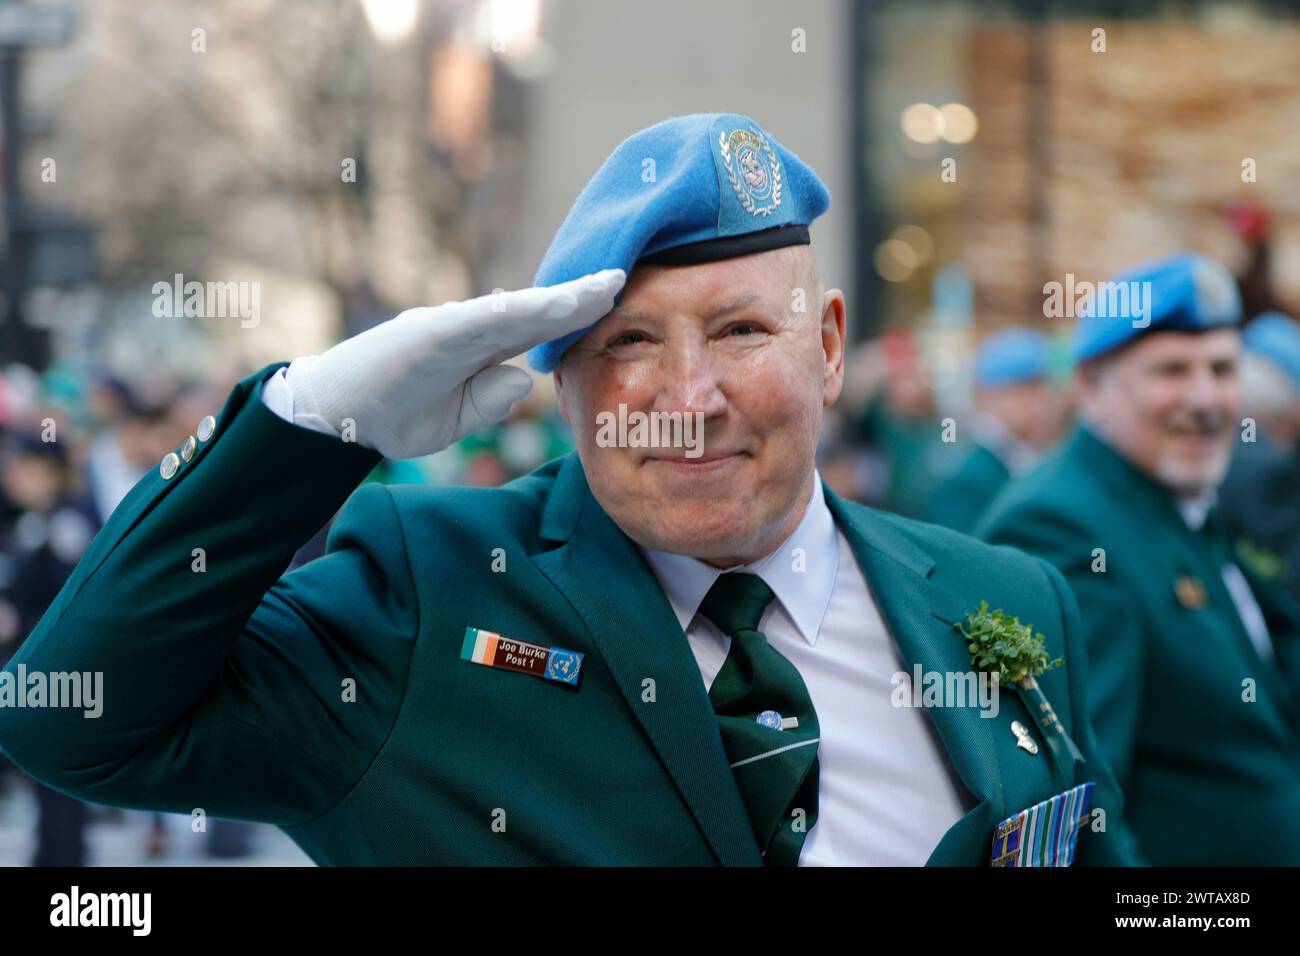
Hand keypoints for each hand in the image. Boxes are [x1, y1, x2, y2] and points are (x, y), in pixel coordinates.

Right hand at [287, 269, 623, 458]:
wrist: (336, 418)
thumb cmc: (395, 413)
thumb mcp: (456, 418)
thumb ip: (490, 400)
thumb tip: (523, 380)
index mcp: (481, 349)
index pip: (541, 328)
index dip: (579, 315)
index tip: (619, 303)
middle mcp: (469, 330)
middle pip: (536, 310)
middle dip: (580, 296)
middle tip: (623, 275)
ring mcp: (447, 328)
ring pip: (512, 310)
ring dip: (557, 300)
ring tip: (599, 288)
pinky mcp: (423, 335)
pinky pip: (473, 323)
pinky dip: (508, 314)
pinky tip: (542, 307)